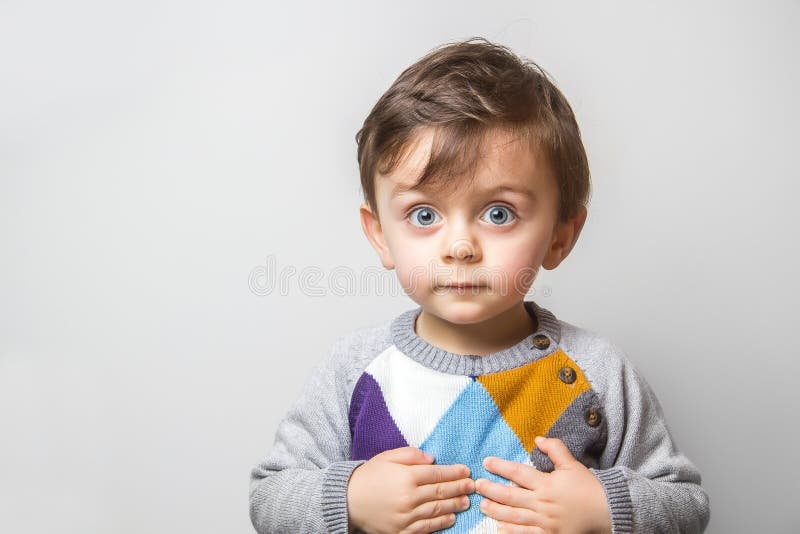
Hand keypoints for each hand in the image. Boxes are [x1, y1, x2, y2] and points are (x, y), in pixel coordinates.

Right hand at [347, 446, 474, 533]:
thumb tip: (433, 459)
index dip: (455, 472)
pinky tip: (450, 519)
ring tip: (466, 502)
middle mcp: (408, 498)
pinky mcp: (400, 531)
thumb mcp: (388, 457)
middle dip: (459, 488)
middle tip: (472, 486)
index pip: (438, 474)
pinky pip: (425, 528)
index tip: (467, 471)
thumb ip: (411, 455)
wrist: (347, 500)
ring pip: (437, 511)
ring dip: (454, 506)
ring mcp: (405, 517)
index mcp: (406, 477)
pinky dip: (440, 524)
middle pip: (441, 492)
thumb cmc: (369, 475)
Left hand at [475, 436, 610, 533]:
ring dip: (496, 511)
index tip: (486, 462)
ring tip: (483, 505)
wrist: (607, 512)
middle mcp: (543, 503)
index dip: (500, 467)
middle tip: (477, 485)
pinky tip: (500, 528)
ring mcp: (545, 522)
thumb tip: (537, 439)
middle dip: (491, 490)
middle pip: (510, 496)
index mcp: (546, 484)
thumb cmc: (587, 487)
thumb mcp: (572, 464)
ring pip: (514, 517)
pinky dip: (511, 532)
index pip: (518, 472)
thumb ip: (555, 449)